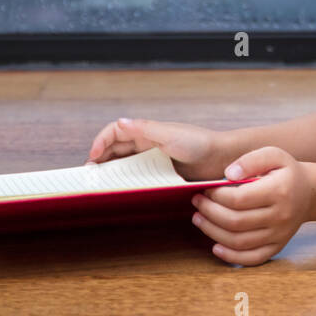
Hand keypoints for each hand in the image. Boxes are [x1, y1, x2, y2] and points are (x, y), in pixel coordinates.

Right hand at [85, 117, 220, 181]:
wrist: (223, 159)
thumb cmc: (200, 143)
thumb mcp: (170, 135)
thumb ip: (145, 129)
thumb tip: (120, 122)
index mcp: (146, 132)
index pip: (115, 133)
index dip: (100, 142)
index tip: (92, 158)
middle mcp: (147, 144)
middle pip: (115, 150)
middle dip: (100, 161)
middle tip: (92, 177)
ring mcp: (153, 161)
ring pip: (124, 166)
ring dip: (112, 173)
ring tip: (102, 186)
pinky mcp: (160, 175)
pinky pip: (139, 179)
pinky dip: (127, 184)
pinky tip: (123, 192)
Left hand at [190, 147, 312, 265]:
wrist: (311, 193)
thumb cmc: (287, 172)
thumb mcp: (274, 155)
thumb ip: (251, 160)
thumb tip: (228, 174)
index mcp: (279, 191)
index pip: (239, 199)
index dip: (216, 195)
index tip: (205, 188)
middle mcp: (280, 216)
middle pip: (236, 222)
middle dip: (209, 212)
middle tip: (197, 202)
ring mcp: (279, 234)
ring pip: (239, 241)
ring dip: (213, 232)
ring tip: (199, 219)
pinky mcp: (277, 246)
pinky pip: (252, 258)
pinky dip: (231, 257)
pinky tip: (215, 247)